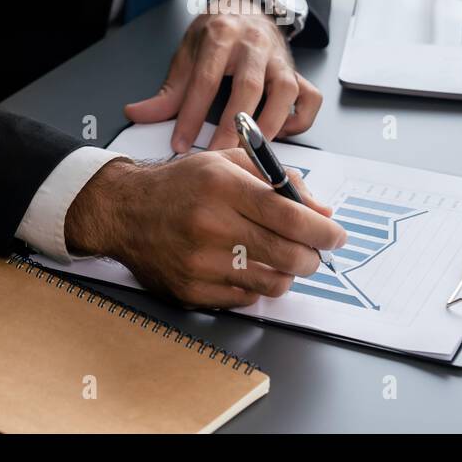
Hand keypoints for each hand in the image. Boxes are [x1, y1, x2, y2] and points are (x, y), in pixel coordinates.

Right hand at [64, 151, 346, 308]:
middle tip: (315, 252)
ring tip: (281, 259)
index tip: (337, 235)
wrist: (124, 211)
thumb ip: (279, 180)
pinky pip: (246, 299)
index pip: (291, 217)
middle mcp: (210, 225)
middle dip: (313, 257)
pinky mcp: (191, 291)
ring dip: (288, 274)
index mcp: (223, 186)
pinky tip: (248, 268)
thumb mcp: (227, 163)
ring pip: (272, 283)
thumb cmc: (180, 184)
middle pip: (288, 255)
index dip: (323, 231)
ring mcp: (200, 263)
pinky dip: (257, 287)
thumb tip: (322, 212)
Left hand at [124, 0, 322, 153]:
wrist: (249, 5)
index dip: (192, 114)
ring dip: (271, 125)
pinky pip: (309, 98)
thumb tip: (137, 113)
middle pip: (248, 87)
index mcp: (222, 34)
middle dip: (234, 126)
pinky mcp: (297, 71)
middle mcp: (254, 44)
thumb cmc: (218, 32)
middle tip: (219, 155)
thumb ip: (168, 90)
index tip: (180, 143)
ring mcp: (280, 58)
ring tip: (252, 152)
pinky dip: (299, 120)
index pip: (206, 79)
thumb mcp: (188, 53)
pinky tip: (280, 134)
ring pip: (286, 91)